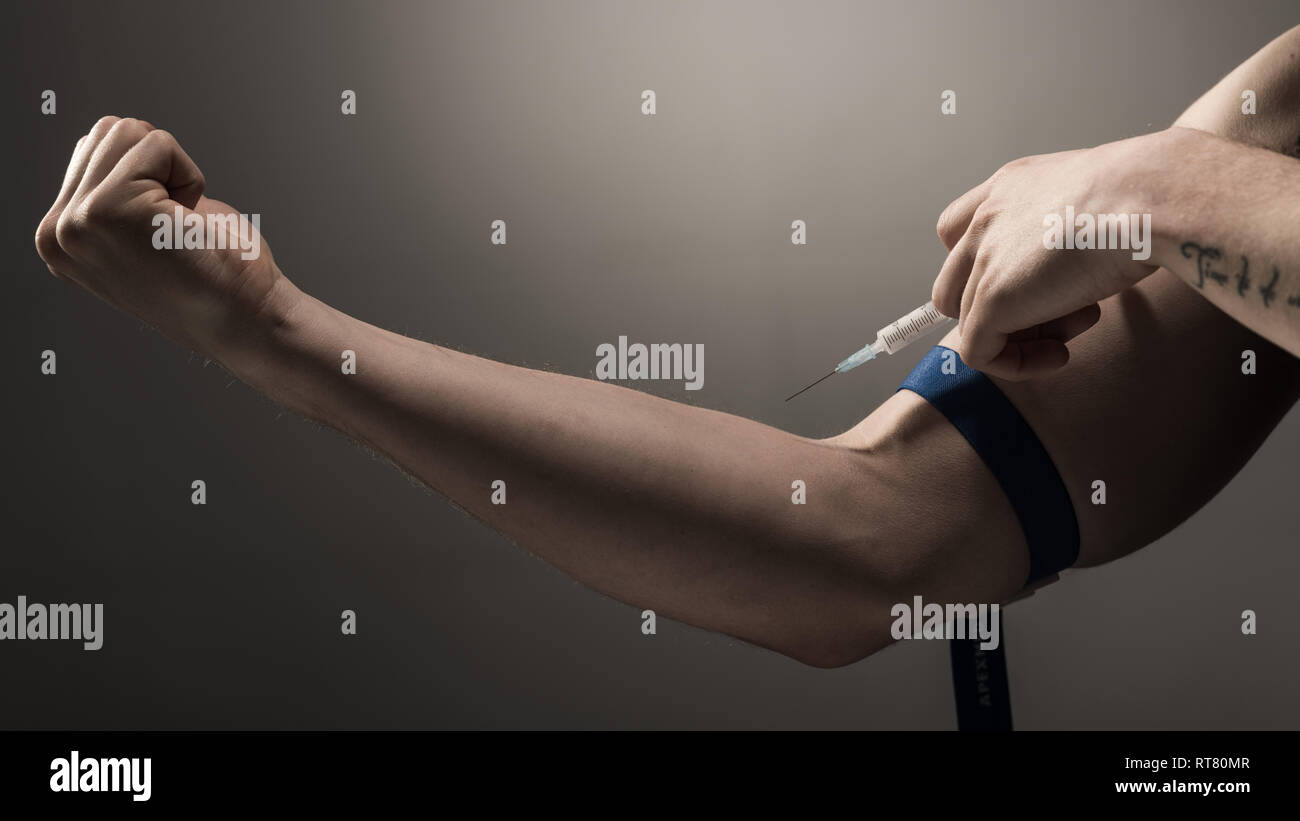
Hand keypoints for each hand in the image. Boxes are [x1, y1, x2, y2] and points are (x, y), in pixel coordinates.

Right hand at [35, 116, 295, 358]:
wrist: (250, 320)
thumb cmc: (218, 275)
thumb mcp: (148, 224)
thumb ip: (114, 188)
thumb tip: (105, 140)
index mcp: (62, 236)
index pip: (92, 148)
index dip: (149, 175)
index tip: (164, 231)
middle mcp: (57, 232)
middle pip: (107, 131)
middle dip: (159, 166)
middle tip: (177, 226)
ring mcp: (76, 223)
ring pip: (128, 132)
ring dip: (174, 171)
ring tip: (181, 225)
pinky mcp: (107, 211)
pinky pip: (157, 144)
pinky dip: (190, 176)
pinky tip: (190, 225)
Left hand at [931, 133, 1168, 378]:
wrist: (1152, 197)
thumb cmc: (1149, 197)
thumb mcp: (1099, 202)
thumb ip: (1068, 228)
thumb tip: (1073, 269)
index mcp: (1009, 186)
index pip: (959, 232)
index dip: (984, 268)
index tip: (1033, 283)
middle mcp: (985, 217)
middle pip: (956, 282)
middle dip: (1001, 309)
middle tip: (1060, 313)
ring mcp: (983, 259)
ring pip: (970, 320)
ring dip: (1022, 336)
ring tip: (1077, 325)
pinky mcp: (991, 300)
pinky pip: (979, 352)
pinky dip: (1015, 364)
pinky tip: (1059, 356)